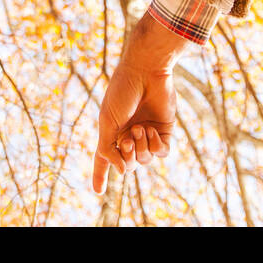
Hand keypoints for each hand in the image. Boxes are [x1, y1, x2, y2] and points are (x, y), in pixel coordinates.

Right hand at [90, 8, 192, 194]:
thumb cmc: (122, 92)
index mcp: (111, 131)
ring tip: (140, 128)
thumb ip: (109, 149)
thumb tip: (123, 173)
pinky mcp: (164, 129)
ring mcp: (146, 132)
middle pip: (127, 163)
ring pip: (145, 160)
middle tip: (127, 138)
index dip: (100, 174)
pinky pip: (161, 152)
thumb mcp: (107, 123)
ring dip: (141, 148)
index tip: (98, 191)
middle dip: (126, 155)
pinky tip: (152, 130)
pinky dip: (156, 145)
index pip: (104, 158)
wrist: (145, 71)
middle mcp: (128, 134)